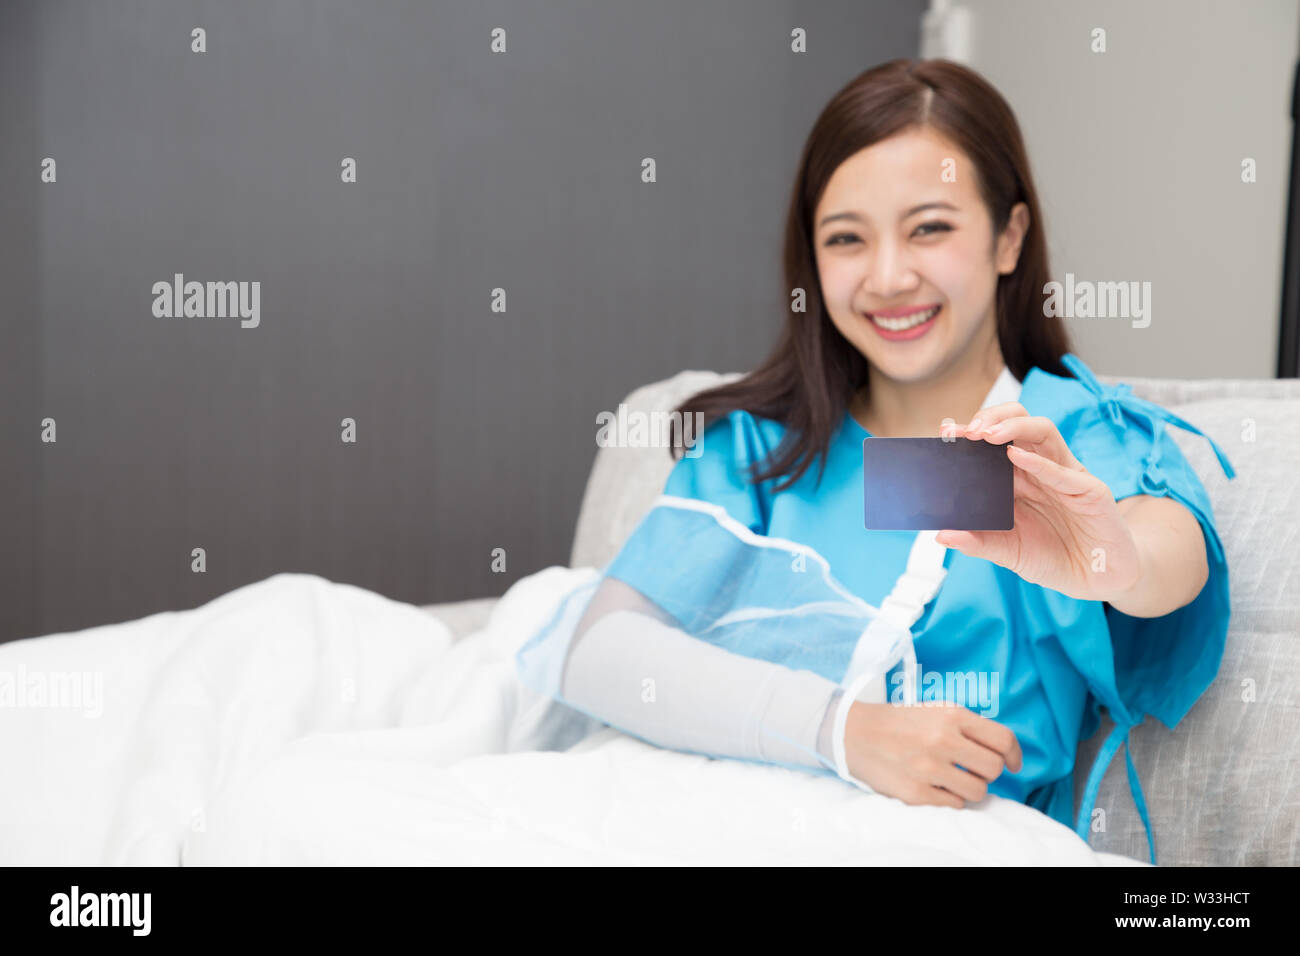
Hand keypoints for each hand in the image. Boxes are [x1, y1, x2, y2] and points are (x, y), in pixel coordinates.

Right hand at [843, 700, 1022, 807]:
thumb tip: (1003, 753)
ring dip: (970, 787)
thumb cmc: (900, 722)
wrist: (853, 733)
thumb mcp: (935, 711)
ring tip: (952, 778)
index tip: (1012, 764)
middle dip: (988, 772)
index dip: (1014, 755)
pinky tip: (934, 785)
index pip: (1003, 739)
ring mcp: (929, 768)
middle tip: (972, 769)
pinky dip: (950, 798)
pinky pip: (955, 804)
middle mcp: (942, 740)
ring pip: (978, 791)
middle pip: (994, 768)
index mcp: (951, 715)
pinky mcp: (915, 792)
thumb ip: (968, 726)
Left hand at [934, 403, 1142, 602]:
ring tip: (986, 434)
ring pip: (1042, 431)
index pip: (993, 442)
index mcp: (1018, 478)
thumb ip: (978, 543)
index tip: (945, 431)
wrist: (1095, 581)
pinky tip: (1015, 456)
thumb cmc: (1052, 558)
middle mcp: (1040, 469)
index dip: (971, 431)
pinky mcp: (1090, 490)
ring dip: (1014, 426)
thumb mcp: (1008, 552)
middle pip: (1017, 424)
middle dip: (990, 418)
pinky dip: (1039, 462)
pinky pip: (1065, 471)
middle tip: (965, 430)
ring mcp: (1066, 475)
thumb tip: (941, 535)